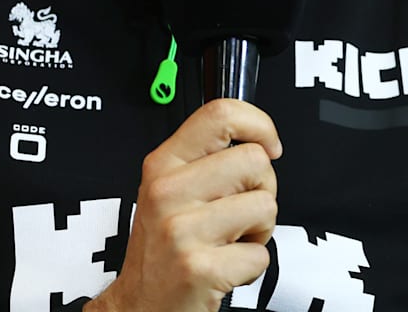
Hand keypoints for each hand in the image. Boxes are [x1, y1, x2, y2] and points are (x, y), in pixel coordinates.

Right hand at [85, 99, 281, 311]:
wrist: (139, 306)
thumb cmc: (163, 248)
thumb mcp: (169, 191)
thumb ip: (205, 160)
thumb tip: (260, 140)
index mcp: (163, 164)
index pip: (220, 115)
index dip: (259, 124)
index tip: (268, 144)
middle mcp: (168, 192)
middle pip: (256, 161)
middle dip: (263, 189)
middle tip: (241, 213)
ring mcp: (181, 230)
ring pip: (266, 206)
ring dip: (260, 231)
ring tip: (230, 242)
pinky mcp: (199, 268)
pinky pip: (260, 255)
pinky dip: (252, 267)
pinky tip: (225, 268)